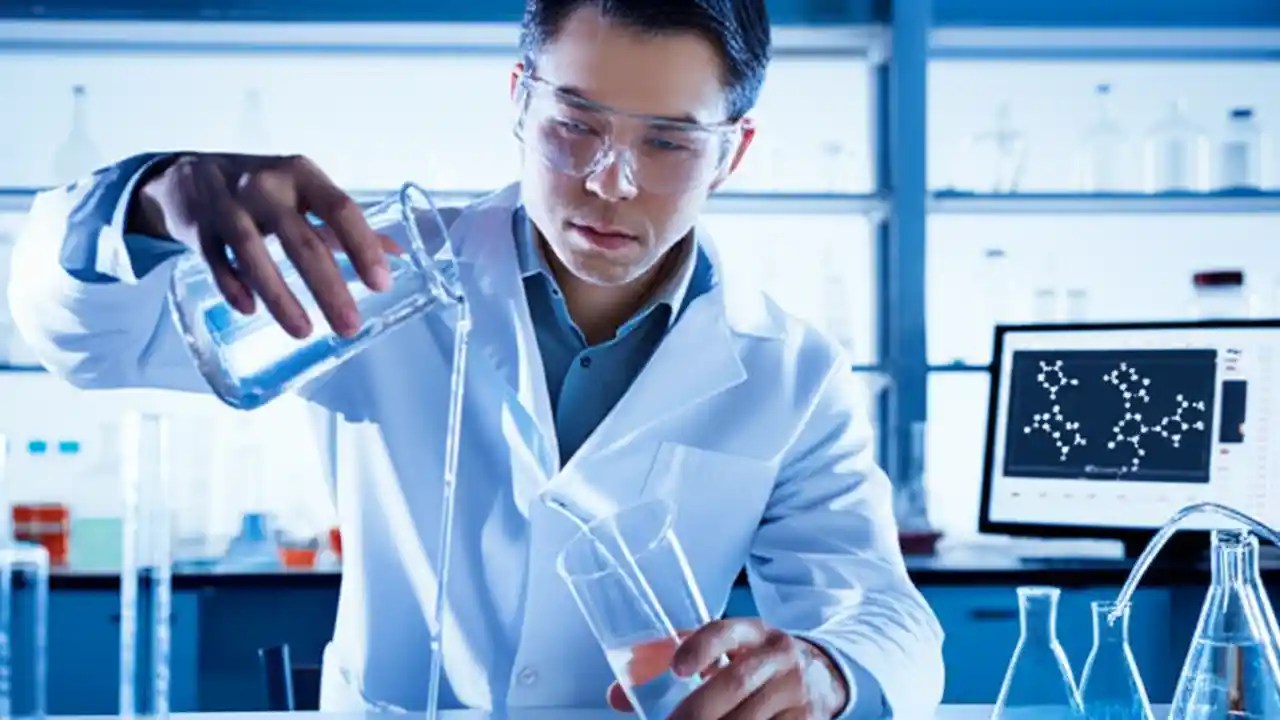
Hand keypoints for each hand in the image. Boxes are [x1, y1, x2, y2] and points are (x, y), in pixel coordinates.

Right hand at [130, 153, 393, 338]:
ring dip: (281, 297)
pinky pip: (215, 260)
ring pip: (254, 253)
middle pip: (302, 241)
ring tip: (304, 332)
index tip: (381, 284)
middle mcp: (266, 186)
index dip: (362, 247)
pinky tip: (249, 310)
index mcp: (302, 175)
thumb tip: (396, 254)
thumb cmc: (263, 188)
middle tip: (350, 326)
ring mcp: (228, 206)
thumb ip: (346, 226)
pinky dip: (232, 285)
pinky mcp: (198, 228)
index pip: (340, 209)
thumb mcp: (306, 194)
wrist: (190, 176)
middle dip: (329, 288)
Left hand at [606, 619, 848, 719]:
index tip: (677, 670)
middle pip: (733, 683)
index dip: (700, 647)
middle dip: (696, 712)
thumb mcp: (724, 652)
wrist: (821, 677)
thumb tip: (617, 696)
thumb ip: (671, 664)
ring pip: (750, 719)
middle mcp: (779, 656)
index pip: (726, 631)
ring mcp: (798, 690)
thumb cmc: (754, 663)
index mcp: (754, 632)